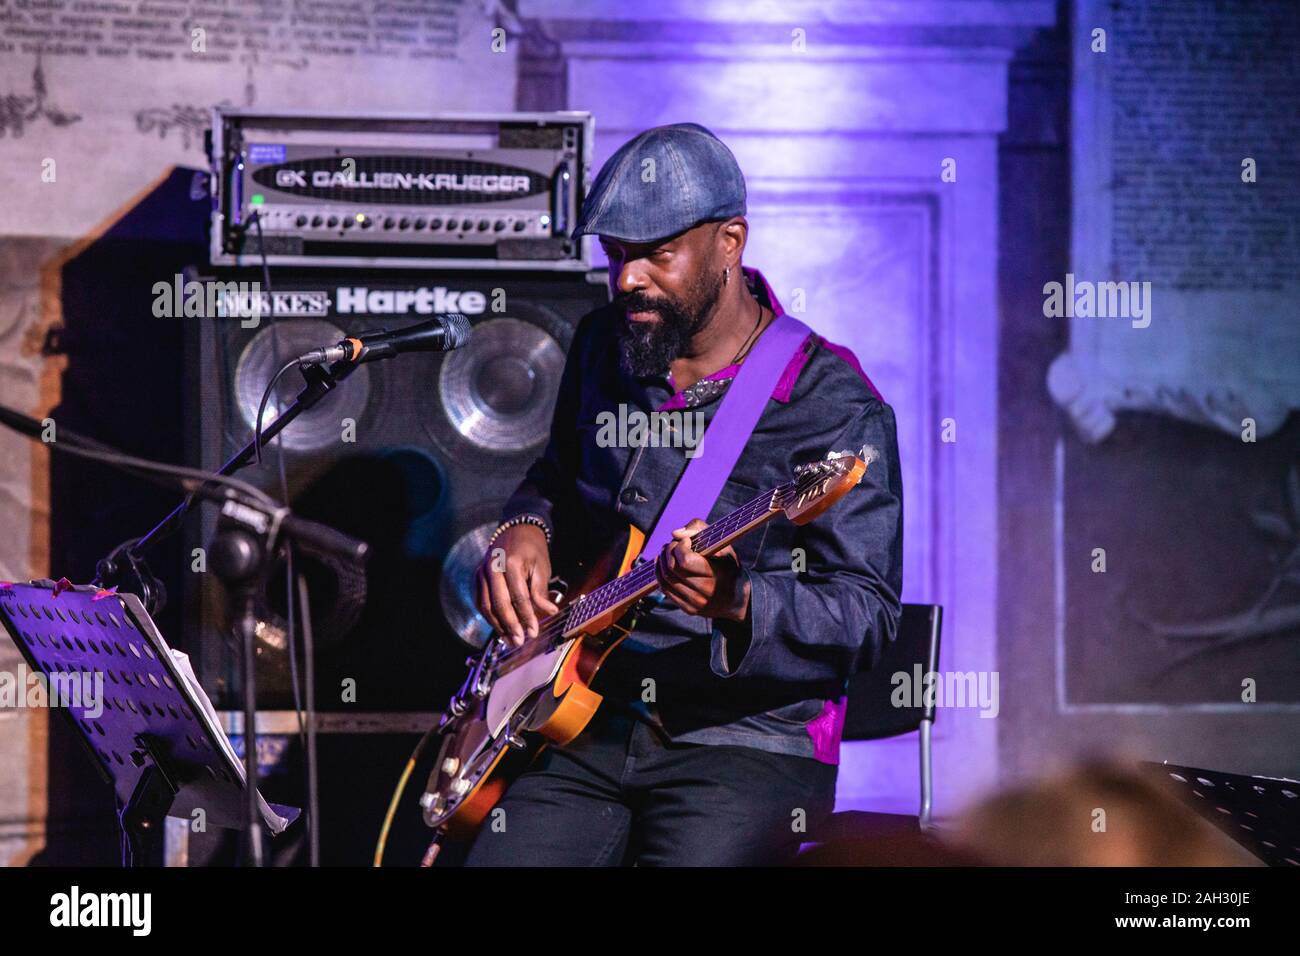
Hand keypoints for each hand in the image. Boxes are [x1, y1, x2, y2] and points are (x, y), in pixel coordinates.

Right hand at [476, 523, 559, 646]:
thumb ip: (541, 590)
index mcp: (511, 562)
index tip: (533, 632)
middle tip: (519, 641)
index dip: (526, 617)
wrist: (515, 528)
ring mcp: (482, 572)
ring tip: (510, 640)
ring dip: (498, 625)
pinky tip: (500, 628)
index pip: (519, 596)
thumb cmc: (532, 548)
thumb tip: (549, 611)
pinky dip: (489, 617)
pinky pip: (481, 601)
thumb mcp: (542, 566)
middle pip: (499, 603)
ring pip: (486, 605)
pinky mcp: (477, 576)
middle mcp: (492, 567)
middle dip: (510, 625)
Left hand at [653, 518, 750, 621]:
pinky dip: (660, 574)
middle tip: (674, 544)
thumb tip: (675, 533)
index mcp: (716, 574)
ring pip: (666, 579)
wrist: (738, 598)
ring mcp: (695, 602)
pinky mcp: (688, 609)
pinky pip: (665, 590)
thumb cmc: (728, 567)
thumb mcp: (723, 545)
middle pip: (673, 568)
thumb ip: (699, 530)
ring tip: (667, 552)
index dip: (680, 547)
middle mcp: (705, 591)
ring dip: (662, 561)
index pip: (685, 560)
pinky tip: (663, 565)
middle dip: (669, 551)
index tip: (687, 541)